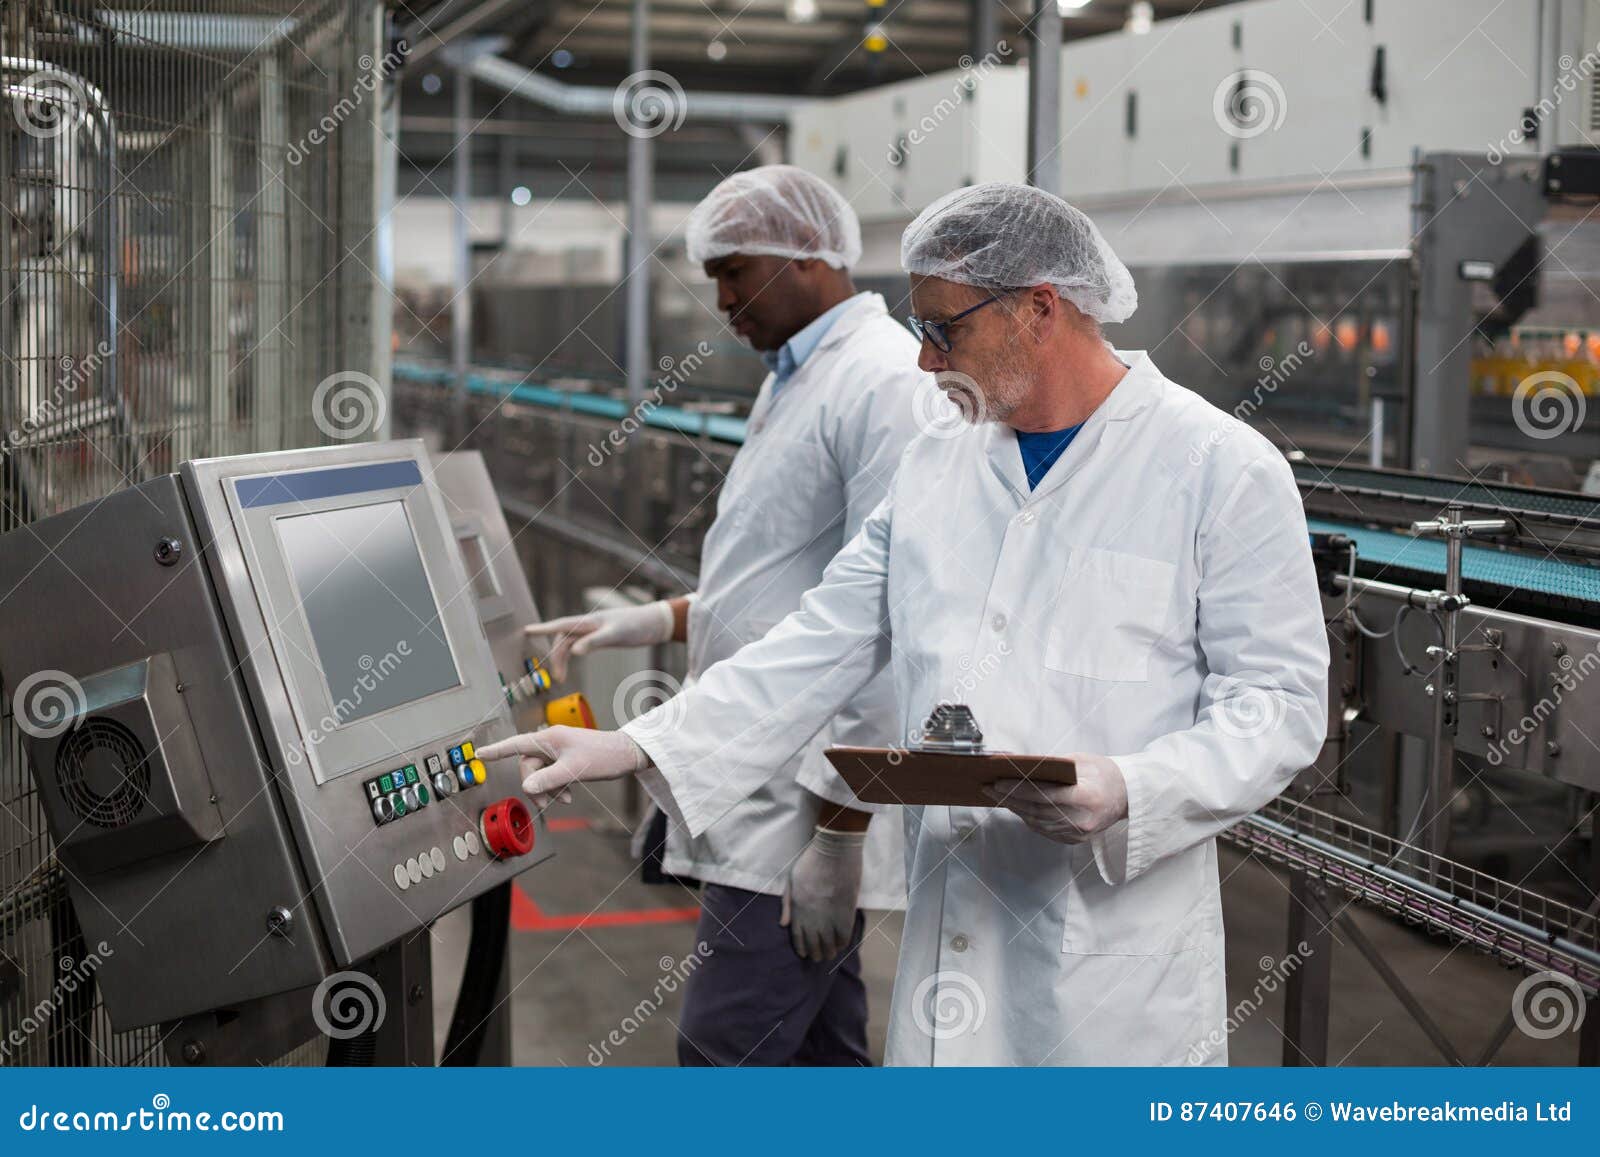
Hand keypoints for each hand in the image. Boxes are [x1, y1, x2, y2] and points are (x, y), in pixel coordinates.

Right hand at [475, 726, 648, 807]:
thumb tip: (526, 788)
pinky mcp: (567, 757)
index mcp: (549, 738)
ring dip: (548, 788)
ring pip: (540, 772)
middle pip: (528, 766)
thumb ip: (548, 780)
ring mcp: (559, 749)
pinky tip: (568, 794)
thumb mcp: (574, 771)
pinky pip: (552, 773)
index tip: (479, 754)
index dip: (497, 751)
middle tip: (549, 804)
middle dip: (536, 786)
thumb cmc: (603, 757)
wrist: (627, 754)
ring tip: (565, 799)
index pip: (516, 744)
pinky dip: (556, 785)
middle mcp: (551, 740)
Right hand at [523, 602, 674, 680]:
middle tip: (557, 679)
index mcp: (590, 622)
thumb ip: (595, 642)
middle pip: (564, 639)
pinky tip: (573, 659)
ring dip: (564, 658)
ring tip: (561, 677)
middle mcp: (589, 624)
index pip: (561, 625)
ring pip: (571, 642)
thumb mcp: (616, 634)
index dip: (543, 629)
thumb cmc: (637, 625)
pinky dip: (573, 652)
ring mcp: (596, 629)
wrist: (655, 622)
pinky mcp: (603, 635)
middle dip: (556, 657)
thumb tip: (574, 651)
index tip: (526, 631)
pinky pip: (581, 643)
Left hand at [779, 826, 864, 961]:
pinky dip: (842, 943)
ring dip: (829, 951)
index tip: (805, 953)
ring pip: (829, 944)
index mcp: (798, 908)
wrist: (834, 850)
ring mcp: (829, 916)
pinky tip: (841, 944)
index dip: (802, 948)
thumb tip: (783, 924)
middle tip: (819, 957)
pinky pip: (844, 936)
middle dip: (816, 953)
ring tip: (830, 954)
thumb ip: (787, 904)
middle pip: (814, 944)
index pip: (798, 936)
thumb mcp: (791, 880)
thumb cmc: (811, 861)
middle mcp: (812, 916)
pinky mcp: (846, 912)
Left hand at [983, 754, 1127, 843]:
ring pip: (1038, 822)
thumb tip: (1018, 764)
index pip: (1043, 795)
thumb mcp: (1081, 761)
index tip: (997, 782)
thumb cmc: (1105, 773)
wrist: (1129, 796)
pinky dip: (1029, 818)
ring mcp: (1079, 832)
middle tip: (988, 788)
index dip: (1018, 790)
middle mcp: (1081, 819)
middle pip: (1036, 811)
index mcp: (1086, 797)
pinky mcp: (1076, 839)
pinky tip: (1017, 807)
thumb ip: (1052, 766)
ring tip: (998, 796)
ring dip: (1015, 809)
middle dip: (1009, 799)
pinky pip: (1045, 830)